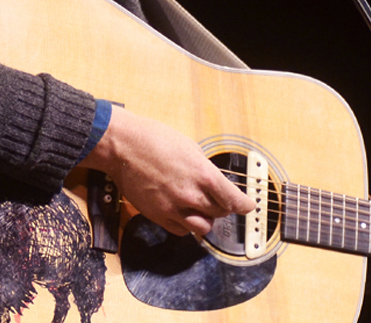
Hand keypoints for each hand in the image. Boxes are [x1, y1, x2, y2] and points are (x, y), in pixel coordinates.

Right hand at [78, 106, 255, 235]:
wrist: (123, 146)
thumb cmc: (154, 139)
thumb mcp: (190, 148)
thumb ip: (204, 169)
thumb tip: (214, 182)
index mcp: (203, 174)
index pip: (233, 200)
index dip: (244, 205)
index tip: (248, 206)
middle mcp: (190, 195)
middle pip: (220, 213)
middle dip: (223, 207)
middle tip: (220, 200)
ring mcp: (173, 208)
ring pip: (202, 227)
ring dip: (206, 219)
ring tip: (201, 208)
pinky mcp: (157, 216)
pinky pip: (181, 230)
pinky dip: (187, 225)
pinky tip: (184, 213)